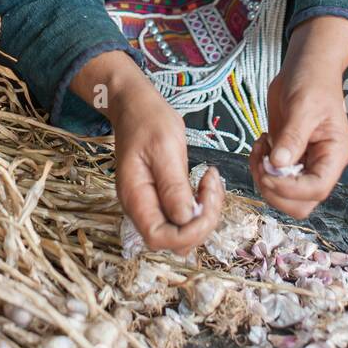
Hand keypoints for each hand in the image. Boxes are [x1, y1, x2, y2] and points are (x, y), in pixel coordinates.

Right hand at [109, 85, 224, 253]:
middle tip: (211, 186)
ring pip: (184, 231)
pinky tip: (207, 182)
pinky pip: (185, 216)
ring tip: (211, 181)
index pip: (159, 238)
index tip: (203, 202)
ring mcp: (152, 205)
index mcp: (136, 198)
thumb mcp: (165, 148)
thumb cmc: (149, 122)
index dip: (187, 232)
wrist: (137, 107)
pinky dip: (202, 206)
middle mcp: (142, 208)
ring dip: (205, 214)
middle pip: (174, 241)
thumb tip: (186, 219)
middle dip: (202, 222)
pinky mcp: (163, 198)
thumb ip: (173, 186)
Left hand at [249, 63, 347, 218]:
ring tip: (259, 147)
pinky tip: (260, 144)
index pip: (317, 189)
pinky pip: (272, 178)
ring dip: (264, 178)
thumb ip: (292, 137)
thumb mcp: (303, 106)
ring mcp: (304, 164)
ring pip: (284, 195)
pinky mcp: (288, 159)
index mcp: (335, 154)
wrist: (305, 68)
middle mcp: (322, 165)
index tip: (268, 170)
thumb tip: (277, 164)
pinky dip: (259, 167)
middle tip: (261, 161)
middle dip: (274, 189)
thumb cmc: (312, 81)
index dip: (289, 188)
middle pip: (301, 203)